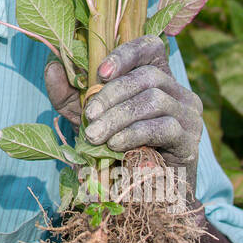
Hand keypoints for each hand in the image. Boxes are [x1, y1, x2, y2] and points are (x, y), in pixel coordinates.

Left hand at [45, 35, 202, 187]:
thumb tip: (52, 65)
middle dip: (112, 94)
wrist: (141, 195)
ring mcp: (188, 115)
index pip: (150, 47)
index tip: (100, 72)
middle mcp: (178, 91)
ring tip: (97, 136)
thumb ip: (69, 93)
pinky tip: (115, 145)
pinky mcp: (190, 141)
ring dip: (118, 116)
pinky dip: (134, 134)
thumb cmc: (115, 149)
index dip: (126, 54)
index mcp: (156, 77)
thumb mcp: (86, 118)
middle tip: (89, 116)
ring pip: (154, 99)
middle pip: (148, 76)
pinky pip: (163, 127)